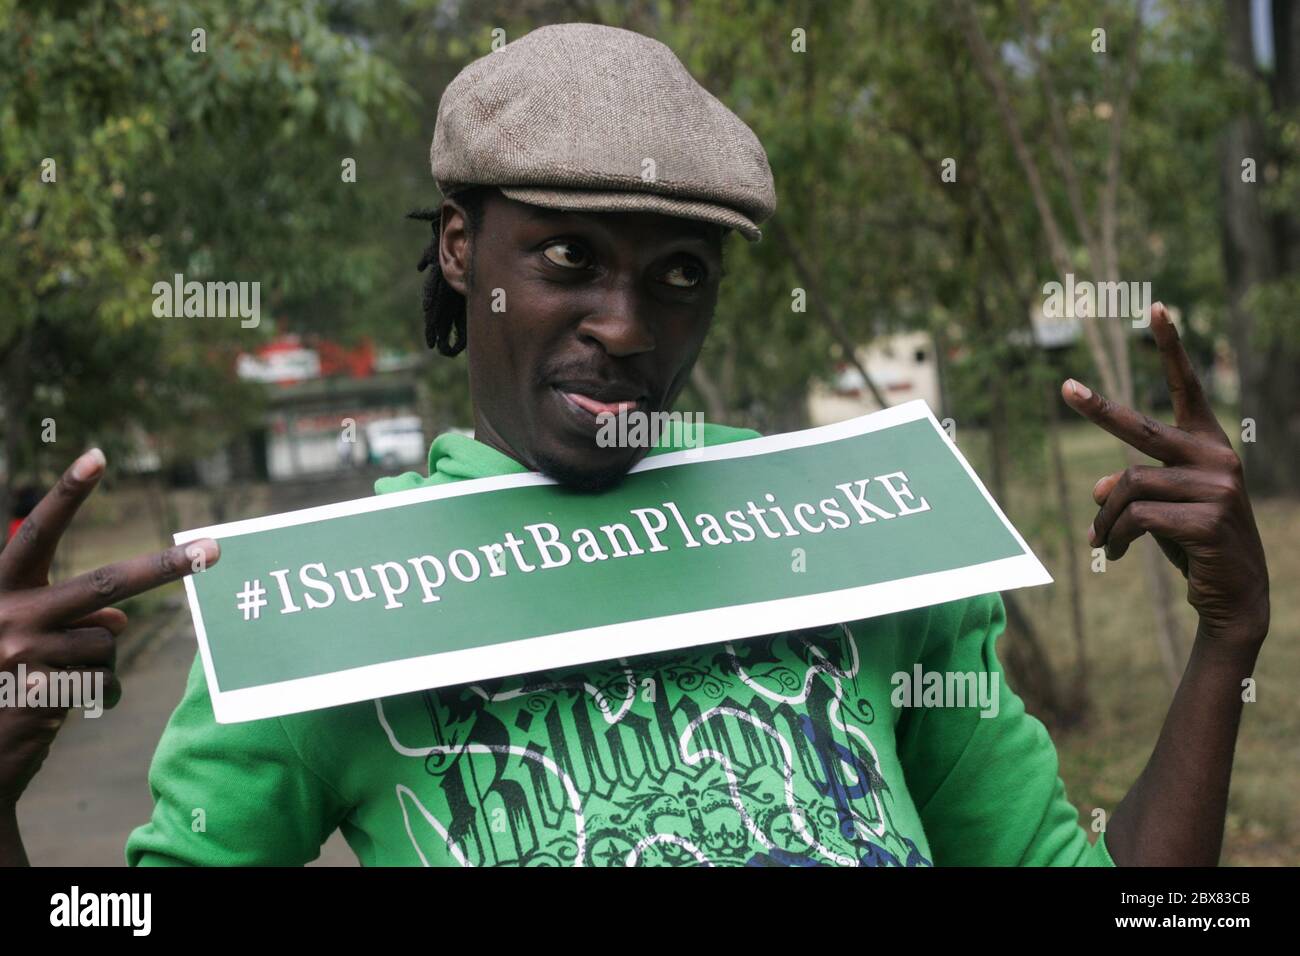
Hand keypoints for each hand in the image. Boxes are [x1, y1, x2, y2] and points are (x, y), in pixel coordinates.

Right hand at [0, 448, 218, 807]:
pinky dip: (97, 695)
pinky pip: (105, 682)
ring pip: (109, 643)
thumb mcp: (24, 636)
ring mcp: (24, 655)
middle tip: (215, 548)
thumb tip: (121, 621)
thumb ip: (68, 615)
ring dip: (97, 664)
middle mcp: (7, 615)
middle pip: (108, 584)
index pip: (38, 532)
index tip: (99, 455)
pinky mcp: (44, 693)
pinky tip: (57, 707)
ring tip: (52, 681)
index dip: (67, 493)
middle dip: (167, 566)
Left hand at [1061, 303, 1268, 648]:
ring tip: (1102, 542)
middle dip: (1100, 411)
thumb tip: (1099, 486)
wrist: (1232, 593)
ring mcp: (1217, 487)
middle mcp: (1217, 458)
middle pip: (1142, 430)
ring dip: (1104, 519)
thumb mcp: (1158, 509)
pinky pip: (1136, 517)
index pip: (1186, 389)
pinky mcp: (1207, 519)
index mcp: (1208, 446)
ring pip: (1128, 487)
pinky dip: (1115, 536)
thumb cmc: (1192, 542)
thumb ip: (1132, 488)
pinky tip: (1116, 554)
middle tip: (1066, 388)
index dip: (1171, 349)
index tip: (1155, 308)